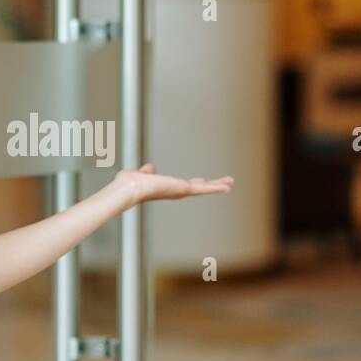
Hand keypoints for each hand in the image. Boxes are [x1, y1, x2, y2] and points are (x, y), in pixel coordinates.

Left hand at [113, 163, 233, 205]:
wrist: (129, 189)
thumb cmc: (129, 184)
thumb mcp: (141, 175)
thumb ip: (147, 172)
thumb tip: (149, 168)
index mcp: (166, 188)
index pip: (184, 186)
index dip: (194, 183)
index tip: (203, 180)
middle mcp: (175, 192)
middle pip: (197, 188)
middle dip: (211, 186)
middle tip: (225, 184)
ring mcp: (181, 191)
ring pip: (203, 188)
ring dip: (217, 185)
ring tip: (230, 183)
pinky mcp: (184, 188)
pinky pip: (204, 187)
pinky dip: (216, 186)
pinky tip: (227, 185)